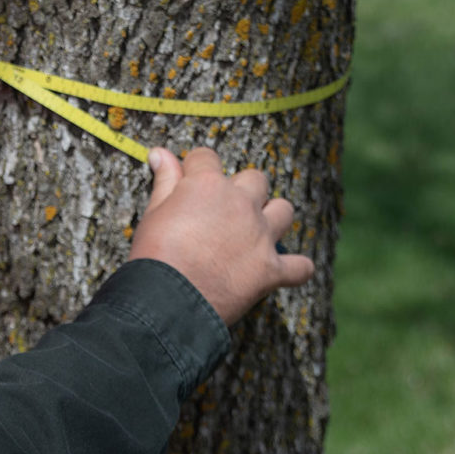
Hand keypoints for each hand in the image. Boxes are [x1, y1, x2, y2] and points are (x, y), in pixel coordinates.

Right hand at [130, 147, 314, 324]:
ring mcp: (260, 236)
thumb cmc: (155, 254)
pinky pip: (300, 267)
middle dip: (241, 189)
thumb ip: (165, 181)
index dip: (195, 168)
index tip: (188, 180)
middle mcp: (240, 203)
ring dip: (272, 217)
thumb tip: (160, 153)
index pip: (206, 157)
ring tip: (255, 231)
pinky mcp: (271, 269)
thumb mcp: (154, 212)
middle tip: (222, 211)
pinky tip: (284, 270)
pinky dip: (295, 269)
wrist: (167, 300)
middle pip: (255, 179)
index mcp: (208, 185)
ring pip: (284, 210)